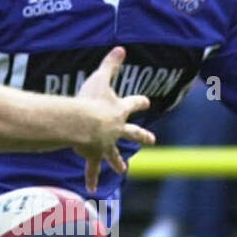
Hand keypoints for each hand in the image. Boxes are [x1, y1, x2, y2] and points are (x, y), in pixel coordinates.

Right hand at [75, 46, 155, 191]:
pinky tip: (92, 189)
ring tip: (124, 169)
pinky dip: (92, 178)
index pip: (134, 104)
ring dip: (118, 162)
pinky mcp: (94, 154)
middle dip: (142, 136)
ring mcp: (107, 144)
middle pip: (133, 133)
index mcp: (120, 110)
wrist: (84, 123)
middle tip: (152, 140)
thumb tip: (121, 48)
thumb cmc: (91, 100)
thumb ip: (111, 64)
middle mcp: (117, 129)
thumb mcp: (101, 78)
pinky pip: (93, 168)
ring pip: (115, 154)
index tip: (146, 101)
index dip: (139, 102)